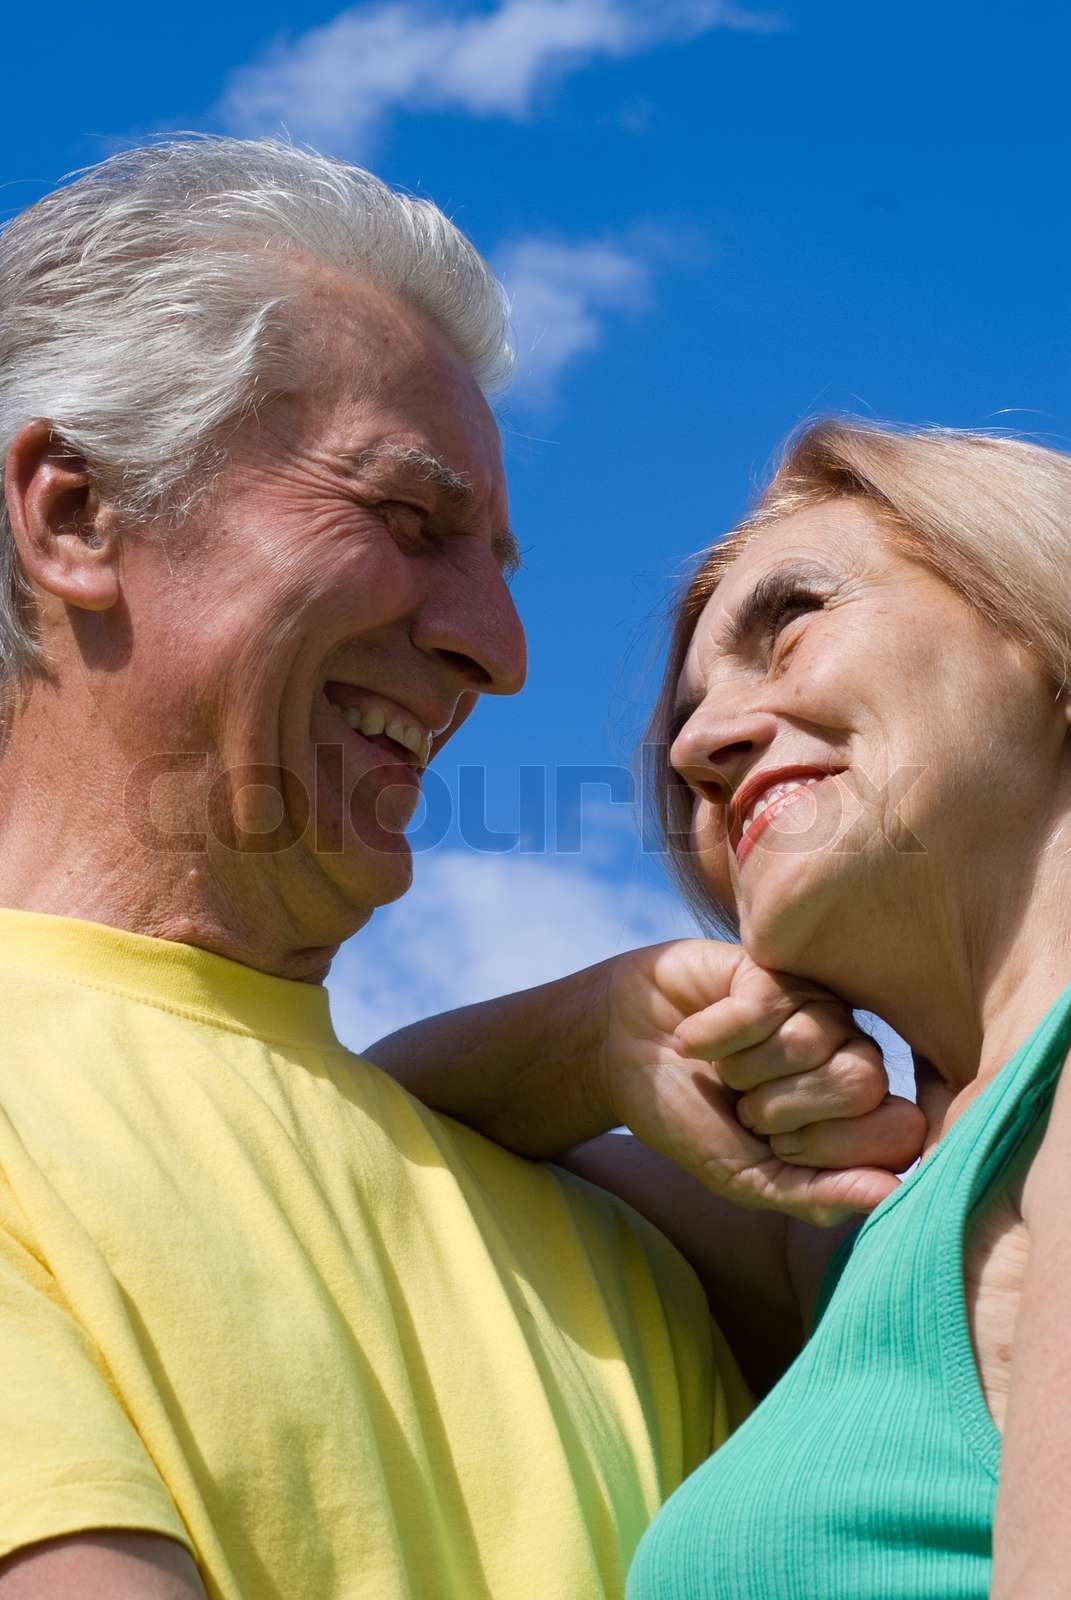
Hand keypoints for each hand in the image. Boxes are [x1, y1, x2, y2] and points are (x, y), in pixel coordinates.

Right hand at [596, 940, 925, 1224]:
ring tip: (720, 1068)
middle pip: (862, 1081)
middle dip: (782, 1106)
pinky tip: (696, 1035)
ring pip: (810, 1041)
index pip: (898, 1133)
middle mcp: (848, 1050)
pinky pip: (762, 1008)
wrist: (619, 1057)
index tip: (776, 1147)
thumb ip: (818, 1195)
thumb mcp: (745, 1178)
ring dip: (741, 1069)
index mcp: (857, 1110)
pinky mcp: (772, 966)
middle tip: (744, 1105)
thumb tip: (892, 1194)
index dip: (826, 1148)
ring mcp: (813, 1003)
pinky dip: (712, 1035)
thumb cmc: (689, 1119)